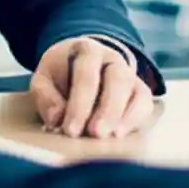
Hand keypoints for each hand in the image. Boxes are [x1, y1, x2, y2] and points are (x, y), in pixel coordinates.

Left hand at [29, 37, 153, 138]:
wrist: (78, 63)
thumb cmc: (59, 75)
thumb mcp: (43, 80)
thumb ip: (45, 97)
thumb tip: (56, 119)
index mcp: (87, 50)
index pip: (86, 75)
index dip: (79, 104)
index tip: (70, 130)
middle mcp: (113, 59)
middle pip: (117, 80)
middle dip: (107, 110)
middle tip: (95, 134)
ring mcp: (130, 74)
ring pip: (136, 91)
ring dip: (124, 117)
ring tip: (111, 138)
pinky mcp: (140, 91)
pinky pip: (145, 103)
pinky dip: (137, 120)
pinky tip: (122, 135)